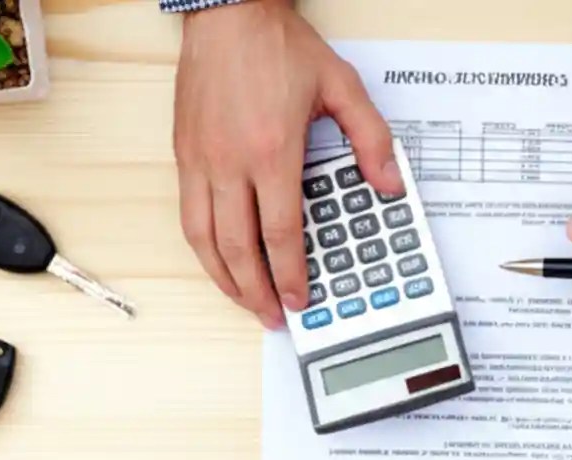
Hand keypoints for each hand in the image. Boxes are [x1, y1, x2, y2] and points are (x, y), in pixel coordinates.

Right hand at [173, 0, 403, 328]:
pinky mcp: (183, 155)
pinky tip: (219, 262)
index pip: (280, 234)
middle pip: (238, 249)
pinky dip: (203, 250)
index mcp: (272, 151)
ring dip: (225, 280)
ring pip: (205, 240)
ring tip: (246, 301)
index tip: (301, 298)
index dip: (291, 275)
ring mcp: (201, 161)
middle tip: (274, 316)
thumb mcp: (341, 86)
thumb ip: (370, 138)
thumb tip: (388, 184)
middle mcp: (230, 163)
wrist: (228, 14)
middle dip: (258, 291)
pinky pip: (188, 217)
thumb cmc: (278, 47)